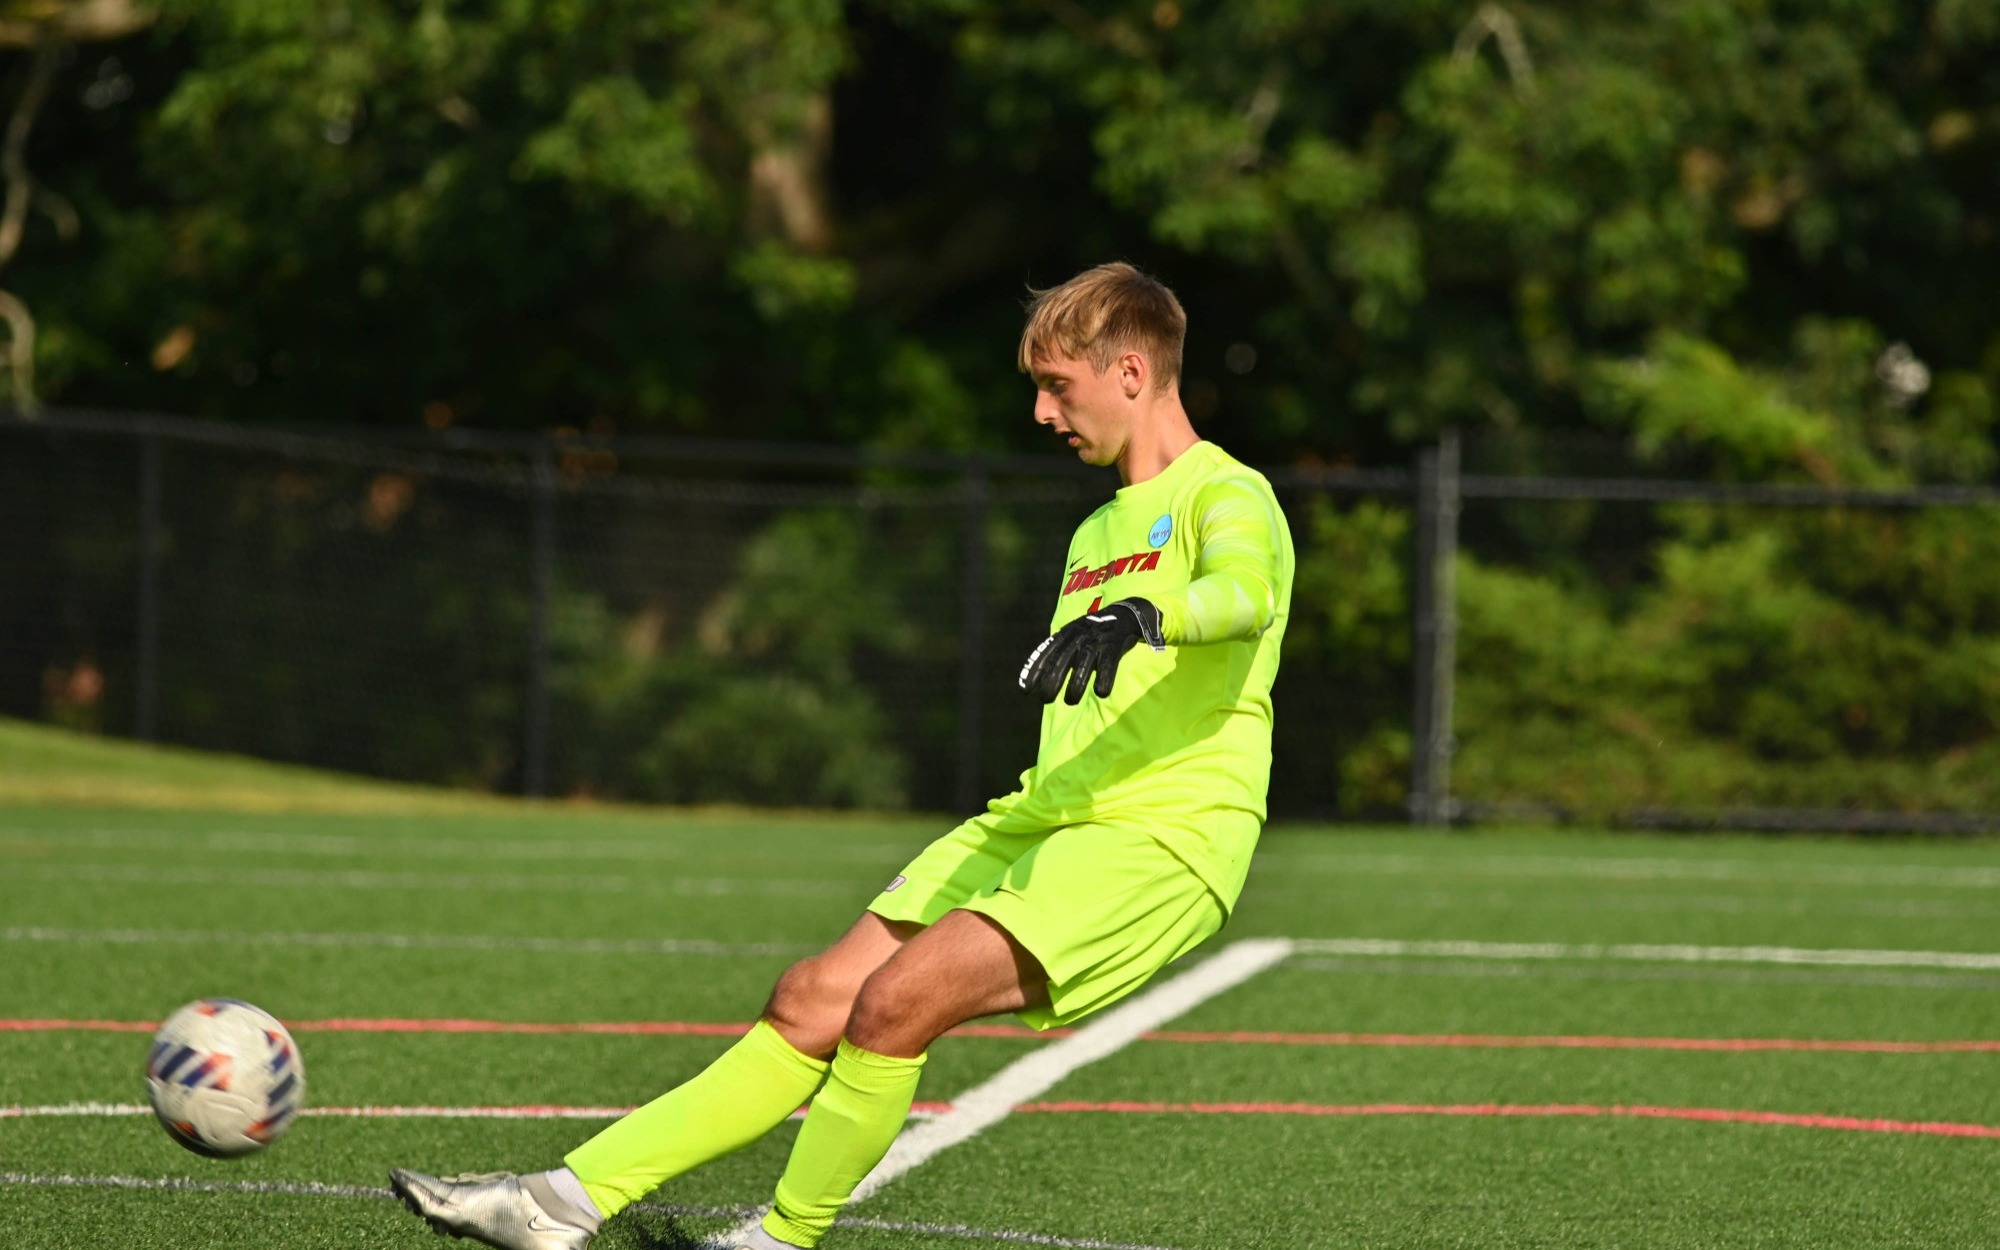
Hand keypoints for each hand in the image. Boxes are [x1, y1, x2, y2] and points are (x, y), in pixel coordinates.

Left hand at [1018, 597, 1165, 703]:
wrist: (1123, 614)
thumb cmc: (1091, 632)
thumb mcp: (1071, 636)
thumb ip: (1056, 653)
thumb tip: (1035, 679)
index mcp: (1065, 634)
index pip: (1045, 653)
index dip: (1034, 671)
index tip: (1025, 690)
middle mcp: (1078, 636)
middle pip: (1062, 660)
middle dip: (1052, 681)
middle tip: (1046, 699)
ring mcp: (1096, 641)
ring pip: (1083, 664)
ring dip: (1076, 685)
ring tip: (1070, 701)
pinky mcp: (1113, 646)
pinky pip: (1108, 664)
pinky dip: (1104, 679)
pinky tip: (1100, 693)